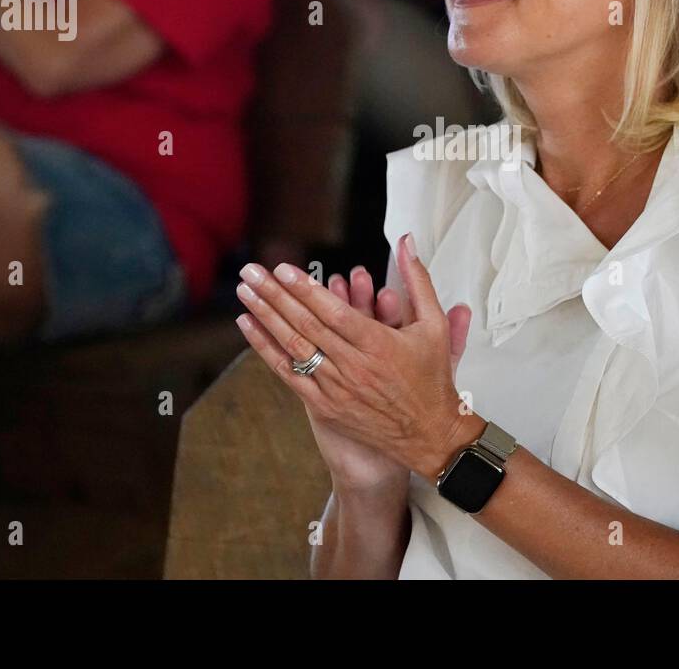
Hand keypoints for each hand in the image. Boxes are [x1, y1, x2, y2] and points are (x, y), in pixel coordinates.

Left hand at [235, 242, 472, 490]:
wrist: (428, 435)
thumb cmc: (432, 378)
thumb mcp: (434, 325)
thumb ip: (418, 280)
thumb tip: (407, 243)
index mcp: (378, 344)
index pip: (333, 311)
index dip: (305, 289)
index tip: (282, 269)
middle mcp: (353, 366)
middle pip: (305, 325)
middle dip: (274, 295)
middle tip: (251, 272)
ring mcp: (335, 387)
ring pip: (293, 347)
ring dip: (265, 317)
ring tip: (244, 292)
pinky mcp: (325, 405)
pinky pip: (289, 374)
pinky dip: (267, 350)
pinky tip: (250, 327)